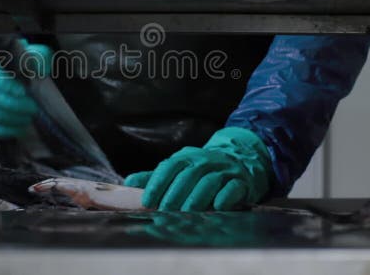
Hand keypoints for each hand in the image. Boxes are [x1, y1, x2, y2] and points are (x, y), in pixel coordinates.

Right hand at [0, 40, 51, 137]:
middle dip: (17, 106)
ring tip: (29, 119)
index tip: (24, 92)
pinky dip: (5, 131)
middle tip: (34, 108)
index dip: (9, 86)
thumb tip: (37, 70)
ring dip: (13, 119)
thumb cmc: (8, 66)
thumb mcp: (16, 56)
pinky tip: (20, 129)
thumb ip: (26, 60)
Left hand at [124, 127, 271, 210]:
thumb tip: (129, 183)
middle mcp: (205, 160)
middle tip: (165, 211)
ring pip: (209, 181)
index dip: (157, 184)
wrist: (241, 158)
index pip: (169, 167)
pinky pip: (232, 187)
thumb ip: (154, 177)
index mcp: (186, 157)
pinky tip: (216, 206)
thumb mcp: (178, 169)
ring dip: (196, 198)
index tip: (148, 202)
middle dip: (175, 194)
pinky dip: (224, 197)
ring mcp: (224, 170)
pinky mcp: (241, 181)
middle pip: (188, 175)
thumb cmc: (202, 169)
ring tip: (186, 213)